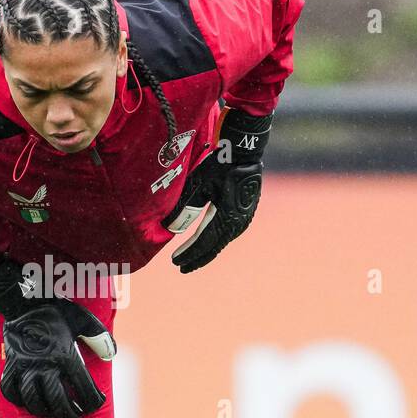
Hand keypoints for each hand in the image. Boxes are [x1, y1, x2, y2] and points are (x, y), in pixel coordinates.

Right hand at [0, 259, 115, 417]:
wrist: (24, 299)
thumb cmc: (57, 310)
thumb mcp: (84, 320)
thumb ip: (99, 338)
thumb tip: (110, 356)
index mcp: (66, 356)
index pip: (83, 388)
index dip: (92, 401)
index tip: (95, 402)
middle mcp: (45, 365)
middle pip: (58, 401)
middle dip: (69, 413)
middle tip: (74, 414)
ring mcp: (25, 367)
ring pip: (33, 400)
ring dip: (45, 411)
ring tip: (53, 412)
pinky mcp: (10, 365)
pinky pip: (9, 391)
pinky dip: (18, 400)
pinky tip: (28, 402)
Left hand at [163, 109, 271, 272]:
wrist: (244, 150)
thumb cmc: (219, 163)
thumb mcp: (198, 183)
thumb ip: (185, 206)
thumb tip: (171, 229)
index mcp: (227, 217)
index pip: (204, 243)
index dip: (189, 254)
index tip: (175, 262)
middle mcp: (238, 222)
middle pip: (214, 247)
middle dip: (197, 258)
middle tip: (181, 267)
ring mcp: (244, 218)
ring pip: (222, 241)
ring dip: (206, 251)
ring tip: (192, 258)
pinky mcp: (245, 212)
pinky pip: (228, 233)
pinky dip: (215, 241)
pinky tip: (208, 243)